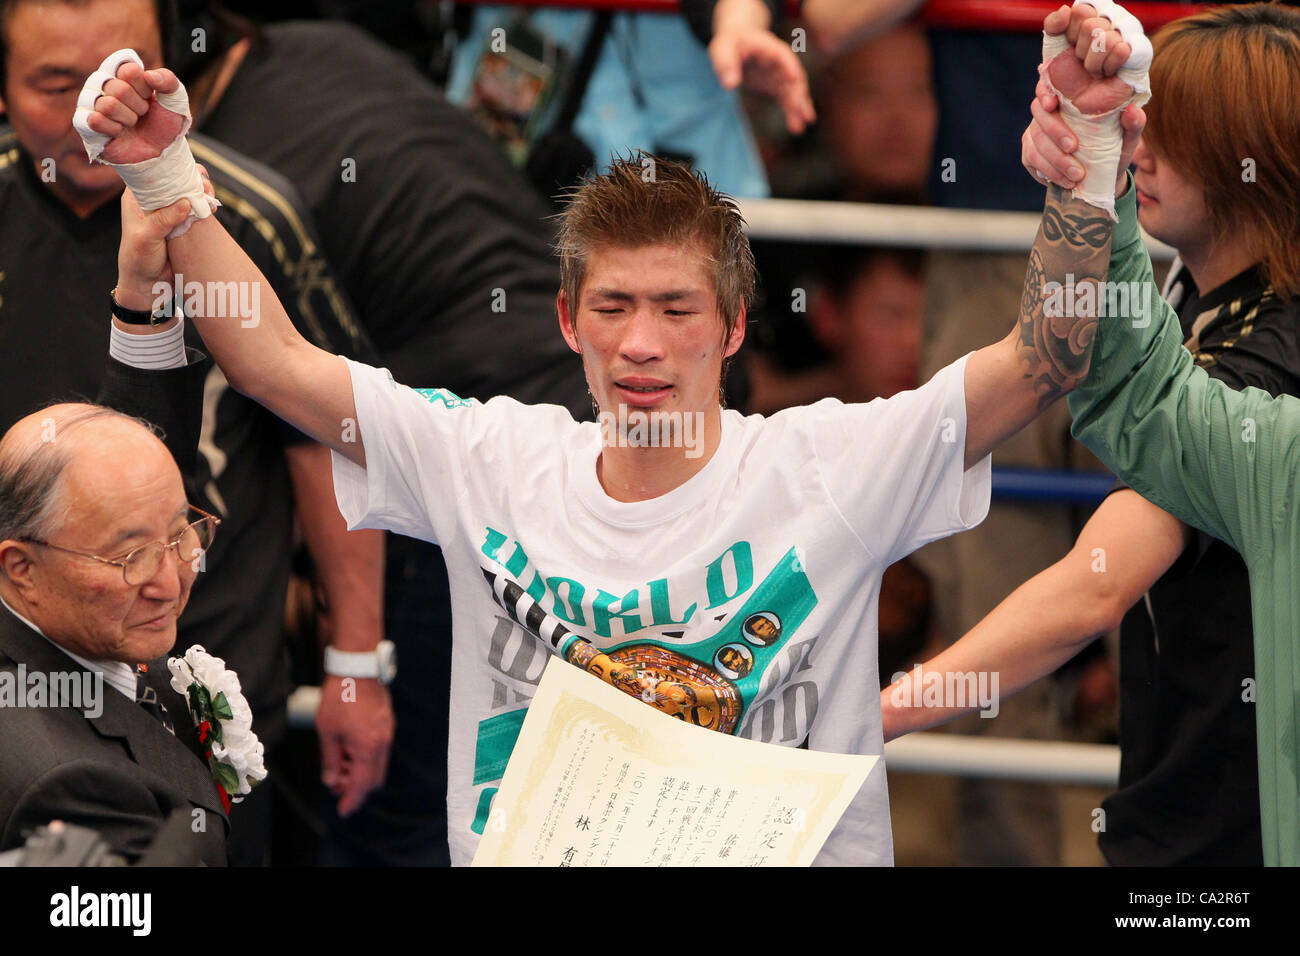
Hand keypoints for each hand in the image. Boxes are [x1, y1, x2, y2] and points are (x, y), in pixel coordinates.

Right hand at [83, 62, 185, 164]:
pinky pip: (95, 120)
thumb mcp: (175, 100)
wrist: (161, 152)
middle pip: (118, 88)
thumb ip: (167, 81)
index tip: (149, 95)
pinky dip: (114, 129)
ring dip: (128, 118)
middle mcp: (103, 83)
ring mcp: (92, 102)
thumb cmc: (164, 123)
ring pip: (107, 105)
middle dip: (138, 106)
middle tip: (142, 113)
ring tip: (131, 123)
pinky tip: (119, 132)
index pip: (128, 69)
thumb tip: (148, 75)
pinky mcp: (85, 123)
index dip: (144, 87)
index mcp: (122, 72)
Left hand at [115, 163, 212, 308]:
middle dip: (192, 179)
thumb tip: (186, 202)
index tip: (187, 170)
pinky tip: (212, 208)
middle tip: (204, 185)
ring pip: (189, 194)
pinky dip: (206, 207)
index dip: (171, 167)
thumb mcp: (147, 238)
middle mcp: (154, 201)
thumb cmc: (138, 260)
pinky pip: (197, 210)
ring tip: (210, 197)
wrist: (149, 285)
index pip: (154, 172)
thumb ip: (164, 219)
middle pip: (176, 180)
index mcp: (138, 197)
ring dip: (202, 193)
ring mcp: (170, 212)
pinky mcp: (184, 224)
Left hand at [317, 674, 394, 816]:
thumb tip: (332, 780)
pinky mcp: (386, 724)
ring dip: (361, 772)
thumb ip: (331, 759)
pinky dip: (366, 758)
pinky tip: (349, 751)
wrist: (358, 668)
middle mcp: (382, 744)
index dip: (352, 800)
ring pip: (378, 765)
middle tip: (337, 786)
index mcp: (368, 748)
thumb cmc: (341, 697)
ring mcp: (387, 733)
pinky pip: (379, 751)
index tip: (343, 810)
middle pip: (374, 779)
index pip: (363, 785)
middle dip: (356, 787)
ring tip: (339, 766)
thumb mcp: (327, 732)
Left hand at [708, 0, 814, 133]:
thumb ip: (726, 63)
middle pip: (793, 77)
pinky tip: (796, 128)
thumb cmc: (730, 43)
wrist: (738, 42)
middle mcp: (779, 61)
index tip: (795, 78)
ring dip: (798, 108)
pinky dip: (791, 112)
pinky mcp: (776, 85)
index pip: (782, 56)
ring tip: (799, 128)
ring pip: (793, 91)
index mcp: (769, 47)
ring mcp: (780, 74)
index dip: (789, 66)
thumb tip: (730, 85)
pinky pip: (787, 99)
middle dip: (798, 94)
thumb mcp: (723, 48)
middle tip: (803, 112)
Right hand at [1024, 86, 1144, 196]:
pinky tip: (1065, 181)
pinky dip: (1049, 171)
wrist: (1102, 177)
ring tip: (1076, 175)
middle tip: (1074, 148)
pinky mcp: (1029, 153)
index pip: (1049, 85)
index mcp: (1069, 99)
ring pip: (1036, 141)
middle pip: (1040, 114)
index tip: (1053, 104)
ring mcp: (1035, 132)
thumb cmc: (1114, 148)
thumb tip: (1131, 110)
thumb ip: (1133, 124)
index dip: (1045, 92)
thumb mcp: (1127, 138)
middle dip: (1056, 132)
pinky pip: (1031, 159)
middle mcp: (1048, 112)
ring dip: (1055, 159)